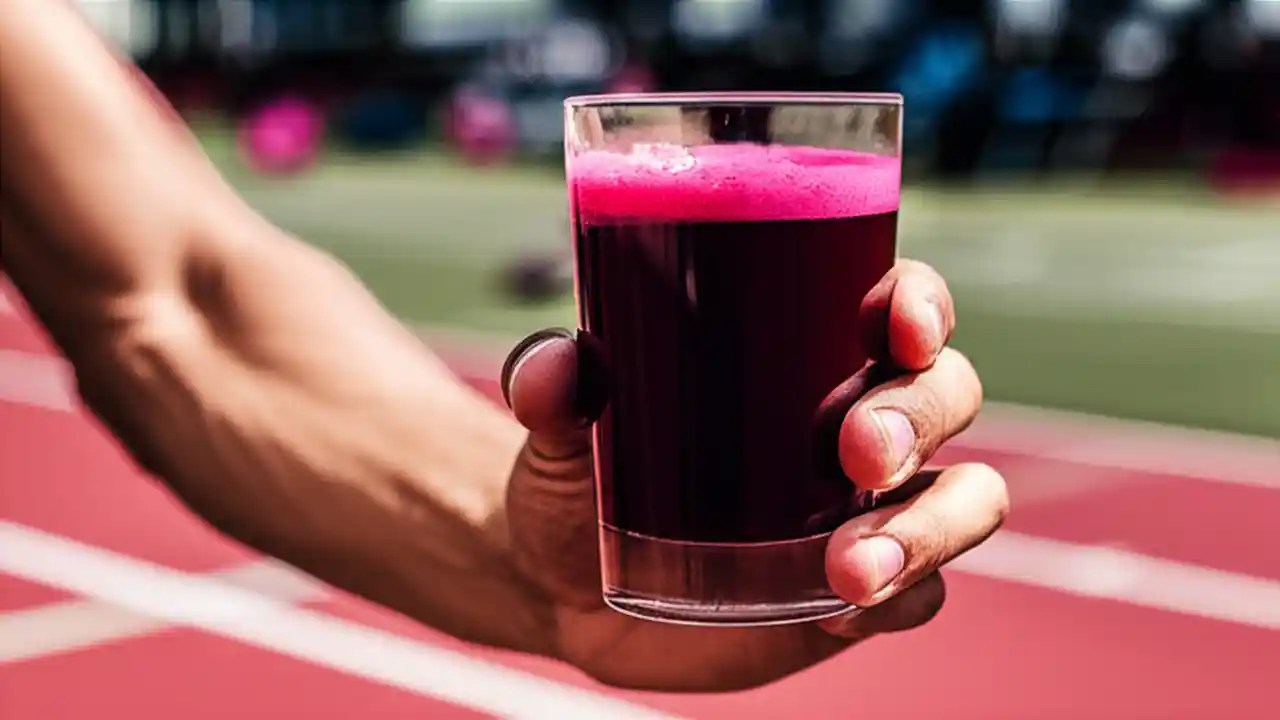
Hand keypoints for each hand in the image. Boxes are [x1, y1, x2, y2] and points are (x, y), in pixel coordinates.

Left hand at [503, 259, 1007, 690]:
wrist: (565, 583)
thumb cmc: (580, 473)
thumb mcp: (559, 428)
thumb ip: (551, 389)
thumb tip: (554, 368)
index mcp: (808, 354)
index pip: (897, 306)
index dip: (922, 304)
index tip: (898, 323)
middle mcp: (858, 422)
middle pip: (946, 394)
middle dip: (917, 416)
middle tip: (853, 452)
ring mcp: (870, 511)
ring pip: (965, 499)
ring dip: (929, 524)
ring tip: (849, 568)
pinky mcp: (862, 594)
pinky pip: (924, 594)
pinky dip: (905, 595)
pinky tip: (840, 607)